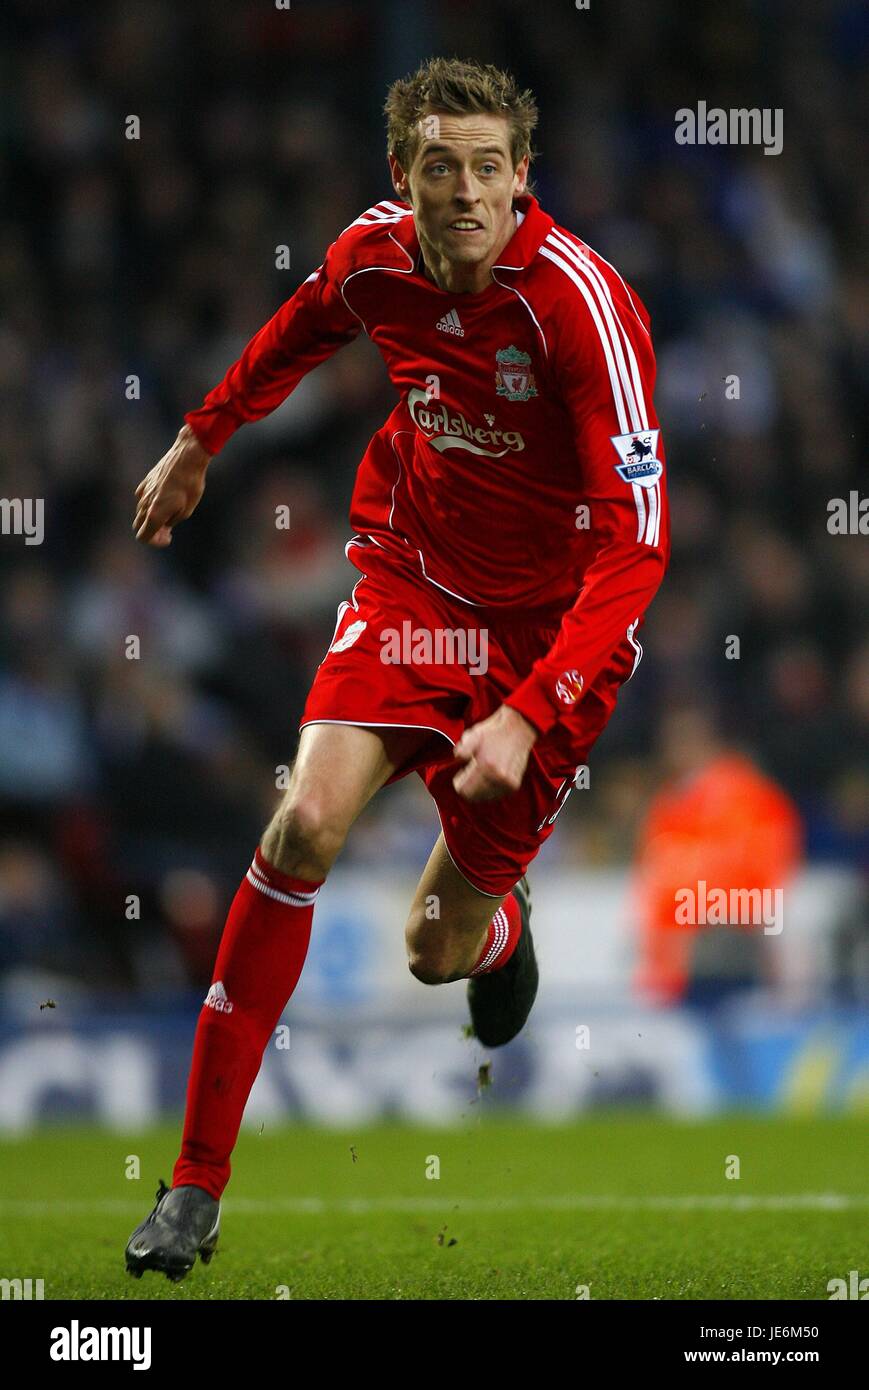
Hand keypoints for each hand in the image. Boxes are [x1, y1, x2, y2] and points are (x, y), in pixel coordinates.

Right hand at [133, 425, 210, 546]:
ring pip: (140, 512)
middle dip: (151, 532)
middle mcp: (144, 504)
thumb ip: (172, 521)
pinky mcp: (146, 481)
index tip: (168, 537)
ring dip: (151, 518)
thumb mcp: (186, 510)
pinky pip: (143, 497)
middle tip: (167, 531)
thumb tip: (165, 524)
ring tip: (169, 515)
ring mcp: (144, 491)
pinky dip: (150, 504)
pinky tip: (163, 500)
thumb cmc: (190, 484)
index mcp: (154, 514)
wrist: (187, 457)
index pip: (143, 537)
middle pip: (139, 526)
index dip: (155, 542)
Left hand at [452, 704, 538, 801]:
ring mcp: (507, 783)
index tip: (460, 774)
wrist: (519, 729)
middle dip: (469, 786)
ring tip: (482, 772)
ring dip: (480, 788)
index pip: (464, 790)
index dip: (459, 783)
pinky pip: (496, 795)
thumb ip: (461, 752)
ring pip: (485, 797)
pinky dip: (491, 788)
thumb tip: (456, 761)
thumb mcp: (472, 736)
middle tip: (470, 773)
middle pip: (474, 797)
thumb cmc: (494, 731)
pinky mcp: (514, 785)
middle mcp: (497, 778)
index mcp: (486, 766)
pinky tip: (491, 775)